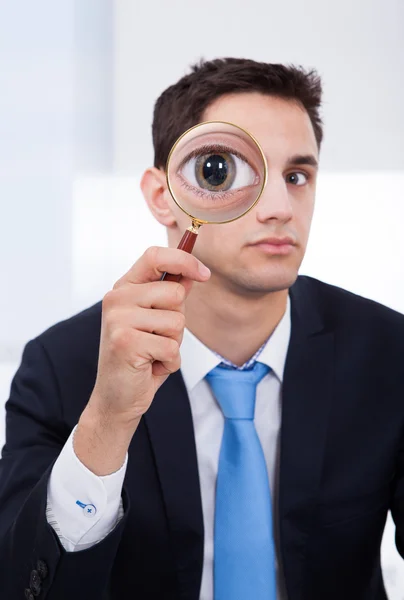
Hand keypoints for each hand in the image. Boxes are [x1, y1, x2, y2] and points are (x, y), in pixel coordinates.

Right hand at [87, 246, 210, 429]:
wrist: (116, 398)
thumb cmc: (140, 358)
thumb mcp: (156, 321)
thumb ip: (170, 296)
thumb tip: (192, 273)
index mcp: (123, 288)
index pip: (154, 256)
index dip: (184, 260)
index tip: (204, 273)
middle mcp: (116, 299)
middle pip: (175, 293)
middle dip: (177, 321)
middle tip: (156, 339)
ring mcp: (118, 319)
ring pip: (176, 321)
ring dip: (173, 344)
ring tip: (152, 354)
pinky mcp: (125, 342)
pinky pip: (171, 347)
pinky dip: (169, 362)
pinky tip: (150, 367)